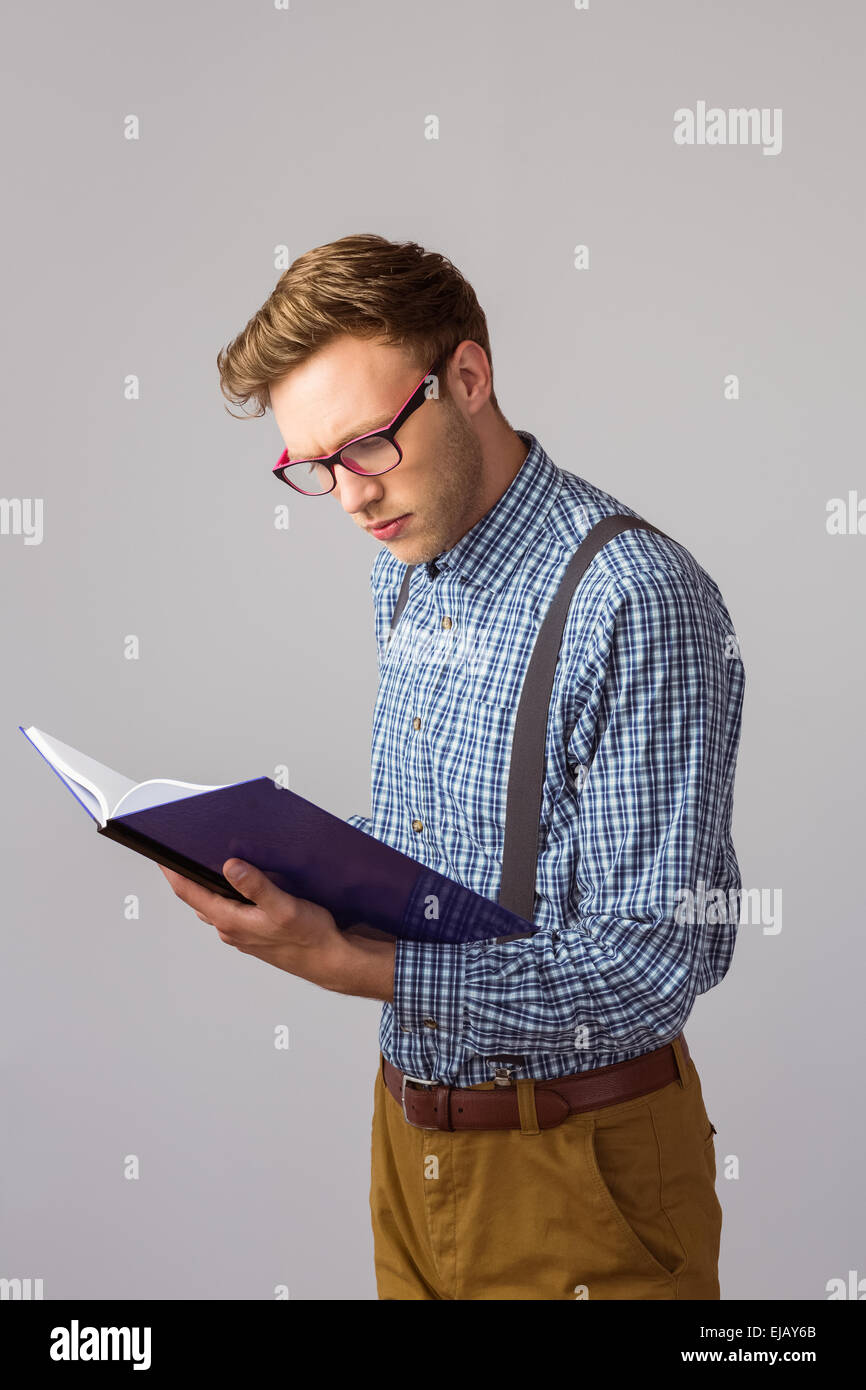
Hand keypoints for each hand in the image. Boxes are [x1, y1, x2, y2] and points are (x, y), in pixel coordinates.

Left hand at [158, 859, 395, 1000]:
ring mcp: (242, 932)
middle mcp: (231, 928)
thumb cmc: (310, 938)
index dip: (173, 873)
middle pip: (199, 897)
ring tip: (212, 862)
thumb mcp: (284, 907)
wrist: (330, 960)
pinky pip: (233, 909)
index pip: (190, 893)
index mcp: (231, 921)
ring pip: (216, 903)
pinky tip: (244, 883)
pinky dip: (230, 894)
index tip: (161, 855)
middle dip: (189, 876)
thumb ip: (255, 886)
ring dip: (210, 885)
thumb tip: (230, 867)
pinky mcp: (255, 932)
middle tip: (185, 852)